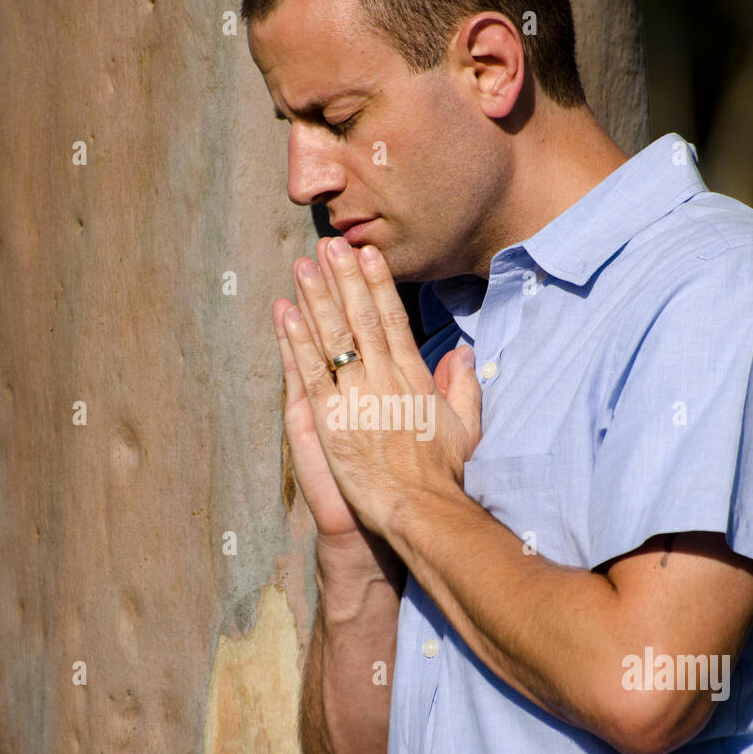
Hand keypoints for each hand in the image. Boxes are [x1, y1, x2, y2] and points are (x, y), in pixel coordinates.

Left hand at [277, 237, 482, 536]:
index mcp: (415, 379)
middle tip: (330, 244)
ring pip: (333, 338)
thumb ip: (464, 387)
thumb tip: (464, 354)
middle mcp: (385, 380)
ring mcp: (356, 398)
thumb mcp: (466, 427)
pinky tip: (286, 313)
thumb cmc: (443, 475)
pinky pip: (310, 372)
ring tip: (303, 265)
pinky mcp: (331, 420)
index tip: (367, 255)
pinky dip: (297, 341)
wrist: (420, 509)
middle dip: (344, 278)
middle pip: (361, 319)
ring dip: (316, 298)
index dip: (378, 285)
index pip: (393, 321)